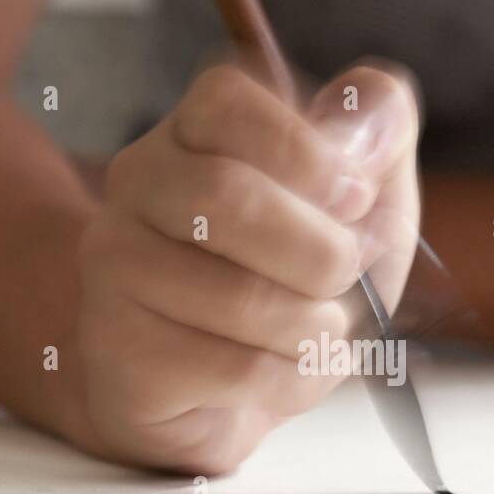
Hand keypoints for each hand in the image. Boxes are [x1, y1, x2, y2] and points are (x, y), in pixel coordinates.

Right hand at [69, 62, 420, 473]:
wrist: (231, 392)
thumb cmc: (301, 283)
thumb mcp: (367, 201)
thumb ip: (378, 131)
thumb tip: (366, 104)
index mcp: (194, 129)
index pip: (226, 101)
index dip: (307, 151)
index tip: (356, 198)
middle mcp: (137, 184)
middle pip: (229, 198)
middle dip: (324, 254)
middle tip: (346, 280)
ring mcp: (115, 267)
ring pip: (239, 298)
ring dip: (316, 328)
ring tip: (321, 334)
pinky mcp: (120, 350)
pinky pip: (233, 369)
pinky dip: (293, 380)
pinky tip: (287, 374)